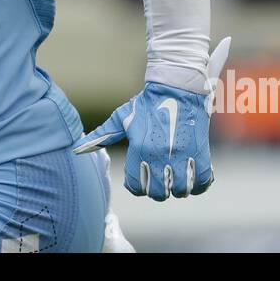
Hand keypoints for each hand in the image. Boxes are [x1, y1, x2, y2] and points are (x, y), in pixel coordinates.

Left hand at [74, 37, 230, 200]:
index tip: (139, 181)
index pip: (135, 186)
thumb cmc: (146, 104)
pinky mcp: (201, 152)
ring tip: (174, 180)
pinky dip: (198, 186)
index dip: (136, 187)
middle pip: (158, 193)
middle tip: (157, 183)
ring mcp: (183, 155)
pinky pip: (202, 182)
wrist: (176, 87)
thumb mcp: (121, 119)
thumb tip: (77, 148)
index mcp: (140, 149)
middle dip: (156, 191)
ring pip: (181, 191)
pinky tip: (191, 179)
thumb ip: (101, 136)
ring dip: (177, 189)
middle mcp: (161, 155)